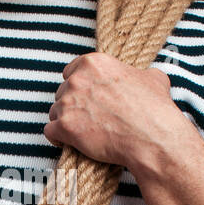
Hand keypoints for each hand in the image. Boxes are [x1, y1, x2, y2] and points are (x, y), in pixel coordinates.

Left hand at [43, 52, 176, 168]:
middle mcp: (77, 80)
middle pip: (63, 92)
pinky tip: (66, 142)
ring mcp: (69, 103)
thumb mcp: (154, 79)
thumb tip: (146, 76)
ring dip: (65, 121)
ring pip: (55, 111)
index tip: (85, 95)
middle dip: (72, 104)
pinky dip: (57, 137)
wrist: (151, 138)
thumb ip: (141, 74)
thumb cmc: (154, 109)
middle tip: (87, 117)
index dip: (78, 85)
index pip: (71, 71)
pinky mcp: (65, 126)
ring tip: (80, 131)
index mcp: (95, 63)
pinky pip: (50, 131)